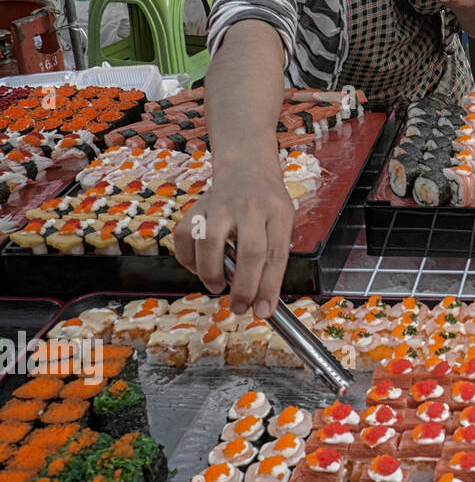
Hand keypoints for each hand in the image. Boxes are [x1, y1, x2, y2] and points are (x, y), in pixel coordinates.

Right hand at [174, 162, 294, 316]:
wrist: (246, 170)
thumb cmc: (267, 204)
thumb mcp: (282, 223)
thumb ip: (273, 259)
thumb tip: (261, 303)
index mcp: (277, 212)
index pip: (276, 255)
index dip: (269, 288)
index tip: (264, 311)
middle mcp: (248, 206)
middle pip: (249, 252)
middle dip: (244, 287)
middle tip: (239, 307)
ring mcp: (219, 205)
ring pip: (209, 242)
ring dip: (211, 273)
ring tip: (217, 286)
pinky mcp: (195, 207)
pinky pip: (184, 238)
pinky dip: (188, 260)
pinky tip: (199, 267)